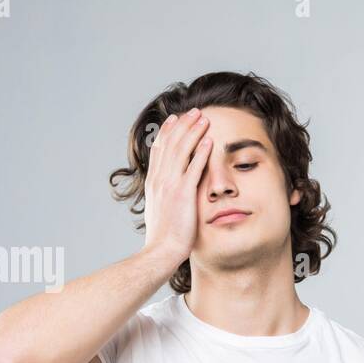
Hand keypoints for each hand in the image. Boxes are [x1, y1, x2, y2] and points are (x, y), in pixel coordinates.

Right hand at [143, 108, 210, 264]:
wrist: (161, 251)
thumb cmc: (163, 238)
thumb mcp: (160, 211)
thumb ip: (164, 196)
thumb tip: (168, 193)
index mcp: (154, 182)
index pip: (160, 149)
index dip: (167, 131)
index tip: (175, 119)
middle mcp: (160, 179)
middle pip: (170, 143)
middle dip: (182, 125)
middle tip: (193, 111)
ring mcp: (170, 185)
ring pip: (181, 150)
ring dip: (193, 132)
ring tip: (204, 118)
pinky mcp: (183, 193)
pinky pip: (193, 168)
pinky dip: (201, 152)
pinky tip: (209, 140)